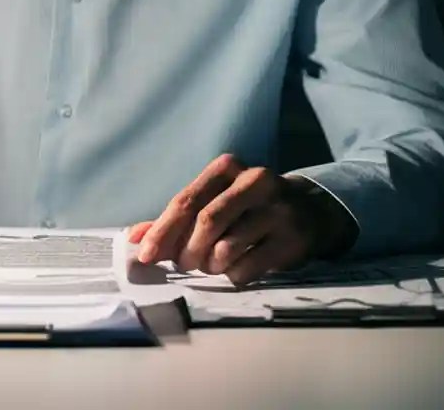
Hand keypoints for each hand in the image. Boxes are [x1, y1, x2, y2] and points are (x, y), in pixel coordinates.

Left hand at [128, 154, 356, 284]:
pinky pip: (247, 268)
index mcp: (227, 168)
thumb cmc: (246, 207)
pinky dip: (232, 275)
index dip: (162, 230)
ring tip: (210, 265)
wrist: (309, 211)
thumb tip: (134, 238)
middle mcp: (255, 181)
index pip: (186, 200)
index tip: (145, 254)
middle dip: (186, 251)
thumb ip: (174, 217)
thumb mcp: (212, 200)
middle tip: (184, 264)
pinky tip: (234, 269)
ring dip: (209, 265)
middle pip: (206, 222)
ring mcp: (278, 209)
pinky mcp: (293, 239)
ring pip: (226, 248)